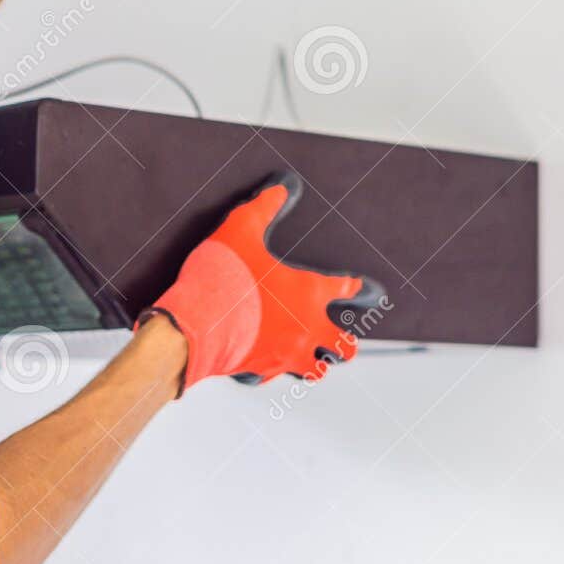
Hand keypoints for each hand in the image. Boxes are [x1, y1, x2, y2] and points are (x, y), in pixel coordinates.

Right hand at [137, 171, 386, 396]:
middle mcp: (306, 327)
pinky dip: (275, 369)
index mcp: (308, 292)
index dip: (359, 288)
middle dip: (345, 341)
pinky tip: (266, 362)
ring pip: (318, 369)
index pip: (346, 289)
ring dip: (317, 361)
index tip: (369, 290)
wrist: (194, 325)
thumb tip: (282, 187)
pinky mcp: (263, 371)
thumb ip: (264, 207)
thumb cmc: (221, 276)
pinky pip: (277, 377)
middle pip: (344, 345)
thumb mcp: (241, 229)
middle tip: (340, 338)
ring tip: (312, 356)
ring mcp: (287, 354)